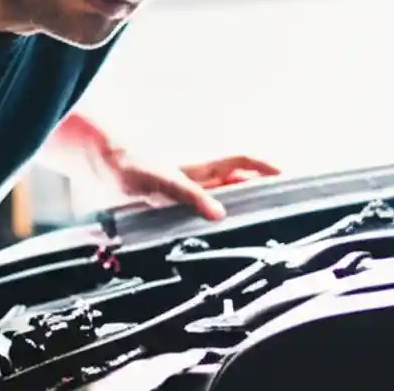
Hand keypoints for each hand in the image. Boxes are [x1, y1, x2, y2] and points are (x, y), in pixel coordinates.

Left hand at [109, 150, 281, 220]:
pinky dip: (220, 215)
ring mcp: (190, 186)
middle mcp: (202, 174)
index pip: (243, 161)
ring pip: (226, 194)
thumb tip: (221, 214)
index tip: (288, 176)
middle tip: (283, 207)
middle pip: (240, 179)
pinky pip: (208, 205)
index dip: (266, 166)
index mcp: (204, 165)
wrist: (105, 164)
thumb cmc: (135, 167)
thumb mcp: (164, 182)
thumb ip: (191, 196)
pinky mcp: (177, 198)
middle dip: (262, 189)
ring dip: (243, 203)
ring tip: (260, 223)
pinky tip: (221, 231)